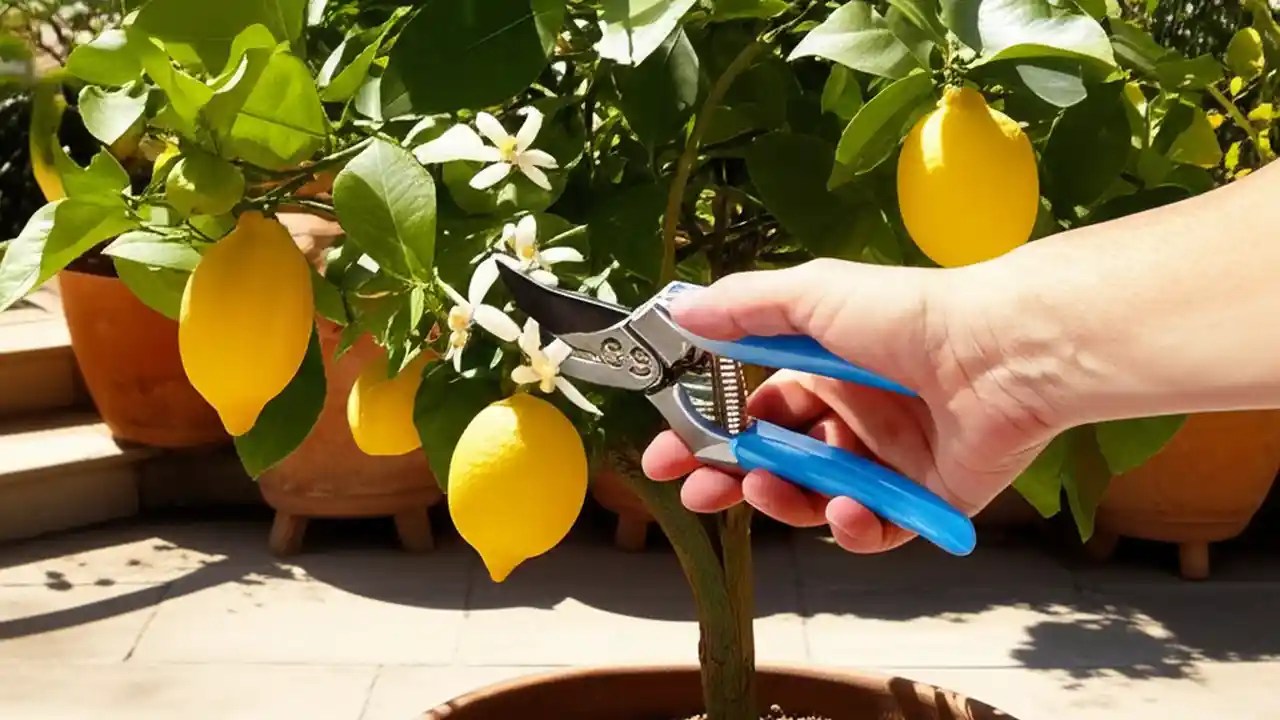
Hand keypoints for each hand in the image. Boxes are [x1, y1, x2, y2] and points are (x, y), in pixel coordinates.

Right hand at [641, 258, 1061, 553]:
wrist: (999, 352)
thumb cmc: (907, 314)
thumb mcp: (811, 296)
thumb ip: (742, 307)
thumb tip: (680, 311)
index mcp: (826, 369)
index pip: (754, 409)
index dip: (710, 431)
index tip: (669, 451)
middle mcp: (854, 415)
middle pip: (777, 459)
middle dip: (731, 477)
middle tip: (695, 492)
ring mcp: (890, 460)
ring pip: (818, 497)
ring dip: (784, 499)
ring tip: (765, 490)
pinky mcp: (927, 498)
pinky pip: (877, 528)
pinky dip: (854, 527)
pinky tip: (846, 512)